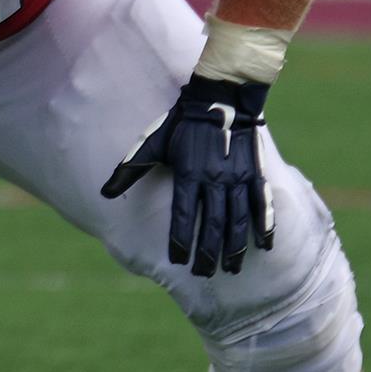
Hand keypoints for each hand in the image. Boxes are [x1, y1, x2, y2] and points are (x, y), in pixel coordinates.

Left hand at [100, 76, 272, 276]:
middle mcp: (215, 179)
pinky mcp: (255, 173)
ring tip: (231, 269)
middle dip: (208, 252)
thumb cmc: (183, 122)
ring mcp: (238, 177)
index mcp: (189, 173)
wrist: (221, 98)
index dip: (181, 239)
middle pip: (212, 223)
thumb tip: (105, 193)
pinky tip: (265, 245)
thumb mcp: (154, 141)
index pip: (183, 214)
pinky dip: (265, 225)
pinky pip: (261, 203)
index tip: (178, 260)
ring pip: (237, 219)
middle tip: (204, 273)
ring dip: (235, 246)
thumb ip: (131, 168)